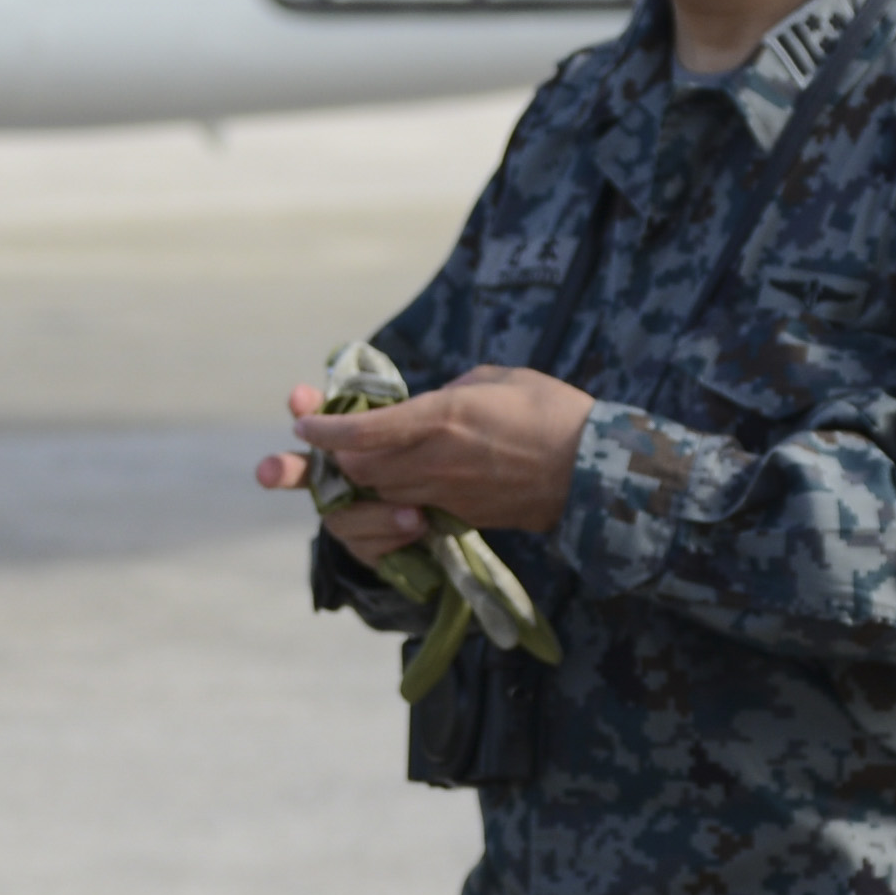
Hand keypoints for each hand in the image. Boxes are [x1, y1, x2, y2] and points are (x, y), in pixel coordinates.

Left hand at [274, 368, 588, 537]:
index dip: (325, 428)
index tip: (303, 421)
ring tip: (352, 461)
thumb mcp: (495, 379)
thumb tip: (430, 403)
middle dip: (333, 457)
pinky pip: (411, 506)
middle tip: (323, 443)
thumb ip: (451, 390)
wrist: (592, 470)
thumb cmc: (551, 411)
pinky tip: (397, 479)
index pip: (363, 431)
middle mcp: (435, 461)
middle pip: (360, 469)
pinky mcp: (461, 515)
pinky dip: (393, 494)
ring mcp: (447, 493)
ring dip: (361, 479)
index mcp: (442, 418)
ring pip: (381, 493)